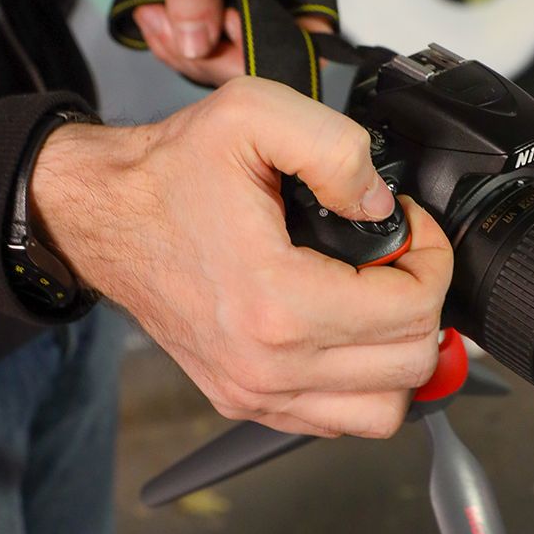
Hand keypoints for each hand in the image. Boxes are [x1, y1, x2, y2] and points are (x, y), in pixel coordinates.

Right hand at [30, 80, 453, 437]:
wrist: (102, 217)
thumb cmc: (169, 174)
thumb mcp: (252, 114)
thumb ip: (336, 146)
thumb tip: (382, 204)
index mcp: (277, 304)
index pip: (412, 311)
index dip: (431, 257)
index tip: (408, 226)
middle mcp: (267, 366)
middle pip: (409, 365)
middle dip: (423, 302)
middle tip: (397, 259)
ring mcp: (255, 394)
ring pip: (384, 410)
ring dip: (398, 352)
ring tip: (378, 299)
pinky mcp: (245, 402)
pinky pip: (339, 420)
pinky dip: (361, 382)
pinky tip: (346, 328)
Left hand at [131, 0, 326, 85]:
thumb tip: (197, 45)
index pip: (308, 39)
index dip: (267, 46)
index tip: (226, 23)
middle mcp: (280, 10)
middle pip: (263, 69)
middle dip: (211, 58)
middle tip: (174, 26)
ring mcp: (248, 31)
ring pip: (226, 74)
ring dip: (183, 54)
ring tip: (158, 13)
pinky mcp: (219, 43)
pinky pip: (198, 69)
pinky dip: (171, 51)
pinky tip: (156, 18)